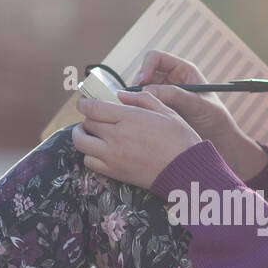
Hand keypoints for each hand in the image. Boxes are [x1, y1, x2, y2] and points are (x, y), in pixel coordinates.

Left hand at [73, 89, 202, 191]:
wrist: (186, 170)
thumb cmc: (180, 139)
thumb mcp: (165, 111)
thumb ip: (141, 99)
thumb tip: (120, 95)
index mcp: (129, 117)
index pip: (93, 107)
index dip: (84, 104)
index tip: (84, 103)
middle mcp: (117, 135)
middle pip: (87, 123)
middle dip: (87, 119)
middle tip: (94, 119)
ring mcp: (113, 155)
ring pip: (81, 143)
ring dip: (82, 136)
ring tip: (90, 135)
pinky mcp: (114, 172)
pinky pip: (89, 162)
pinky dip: (89, 155)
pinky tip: (99, 151)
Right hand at [131, 50, 267, 180]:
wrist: (219, 140)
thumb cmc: (215, 118)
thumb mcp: (196, 103)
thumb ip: (174, 95)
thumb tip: (147, 90)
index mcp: (183, 70)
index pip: (156, 58)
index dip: (146, 66)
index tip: (142, 81)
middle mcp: (171, 80)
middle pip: (145, 73)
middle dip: (138, 84)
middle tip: (135, 99)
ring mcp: (164, 95)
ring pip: (142, 91)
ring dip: (138, 98)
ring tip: (141, 111)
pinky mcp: (160, 110)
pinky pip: (144, 105)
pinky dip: (140, 110)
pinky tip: (144, 119)